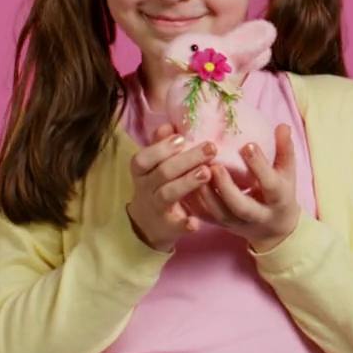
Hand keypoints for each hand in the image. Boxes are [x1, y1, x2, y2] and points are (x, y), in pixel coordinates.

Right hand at [127, 122, 217, 251]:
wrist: (147, 225)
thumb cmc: (156, 185)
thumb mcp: (154, 165)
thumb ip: (160, 145)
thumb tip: (169, 124)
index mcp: (141, 171)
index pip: (144, 158)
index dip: (161, 148)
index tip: (182, 138)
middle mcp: (145, 189)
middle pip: (163, 172)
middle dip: (186, 159)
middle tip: (210, 148)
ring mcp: (156, 209)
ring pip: (168, 194)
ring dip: (186, 183)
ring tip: (207, 173)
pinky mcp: (168, 227)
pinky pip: (175, 225)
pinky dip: (185, 224)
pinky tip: (196, 222)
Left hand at [195, 124, 301, 253]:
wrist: (274, 228)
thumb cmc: (280, 192)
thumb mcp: (287, 173)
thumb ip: (285, 150)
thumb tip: (282, 126)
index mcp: (278, 200)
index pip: (270, 185)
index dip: (260, 166)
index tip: (247, 145)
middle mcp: (258, 215)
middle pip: (241, 206)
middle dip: (227, 187)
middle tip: (215, 165)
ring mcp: (238, 223)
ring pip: (219, 214)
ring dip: (205, 194)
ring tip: (195, 171)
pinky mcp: (221, 226)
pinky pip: (204, 217)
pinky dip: (192, 202)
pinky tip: (184, 183)